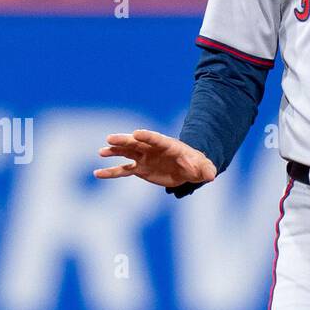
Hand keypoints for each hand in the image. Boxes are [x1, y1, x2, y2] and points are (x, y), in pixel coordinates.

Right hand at [94, 129, 217, 187]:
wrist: (188, 169)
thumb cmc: (197, 165)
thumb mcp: (204, 168)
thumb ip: (206, 169)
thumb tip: (212, 176)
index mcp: (167, 145)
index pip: (156, 139)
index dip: (147, 136)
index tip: (137, 133)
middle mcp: (152, 149)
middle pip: (136, 143)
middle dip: (124, 140)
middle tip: (110, 138)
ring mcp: (144, 157)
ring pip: (126, 153)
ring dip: (114, 152)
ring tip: (102, 152)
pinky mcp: (139, 168)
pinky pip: (123, 170)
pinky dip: (111, 172)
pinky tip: (97, 173)